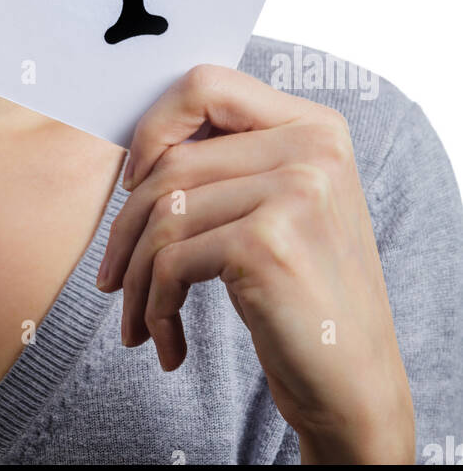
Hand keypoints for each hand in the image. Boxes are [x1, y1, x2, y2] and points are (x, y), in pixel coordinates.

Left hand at [95, 64, 414, 463]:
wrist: (355, 386)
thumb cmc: (304, 296)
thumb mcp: (284, 207)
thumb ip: (234, 160)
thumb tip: (138, 145)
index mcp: (316, 125)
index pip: (206, 84)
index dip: (155, 127)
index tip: (135, 183)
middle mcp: (311, 147)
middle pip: (172, 160)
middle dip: (127, 227)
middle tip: (115, 279)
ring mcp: (293, 190)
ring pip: (164, 213)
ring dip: (136, 276)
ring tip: (137, 319)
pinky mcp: (266, 242)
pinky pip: (171, 261)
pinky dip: (155, 306)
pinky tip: (166, 342)